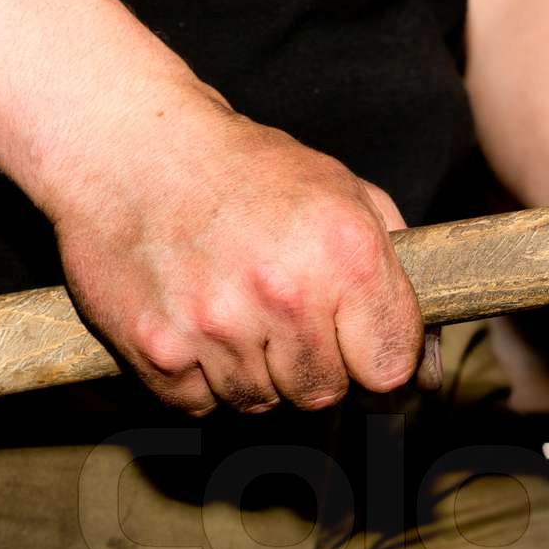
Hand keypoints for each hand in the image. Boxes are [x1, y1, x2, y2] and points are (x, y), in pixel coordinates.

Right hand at [51, 97, 423, 414]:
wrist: (125, 142)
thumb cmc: (246, 171)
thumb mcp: (345, 196)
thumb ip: (397, 281)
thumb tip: (424, 374)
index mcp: (345, 254)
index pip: (389, 370)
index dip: (375, 360)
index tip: (357, 343)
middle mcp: (285, 293)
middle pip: (324, 394)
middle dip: (313, 366)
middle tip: (283, 315)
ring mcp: (216, 325)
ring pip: (261, 403)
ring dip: (254, 372)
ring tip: (234, 309)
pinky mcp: (156, 349)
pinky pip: (201, 405)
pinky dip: (199, 377)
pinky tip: (193, 322)